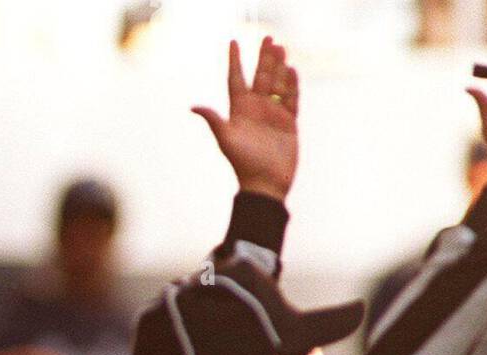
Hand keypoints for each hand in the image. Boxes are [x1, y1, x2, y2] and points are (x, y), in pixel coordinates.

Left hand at [192, 37, 298, 200]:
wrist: (265, 185)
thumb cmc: (243, 164)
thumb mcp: (226, 140)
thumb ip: (214, 121)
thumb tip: (194, 107)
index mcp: (239, 111)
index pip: (236, 80)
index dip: (234, 62)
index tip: (233, 42)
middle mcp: (255, 110)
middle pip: (260, 77)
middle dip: (263, 58)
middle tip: (268, 37)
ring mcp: (273, 115)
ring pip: (277, 84)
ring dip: (279, 66)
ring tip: (281, 48)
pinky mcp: (289, 123)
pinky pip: (292, 99)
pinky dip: (292, 85)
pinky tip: (292, 70)